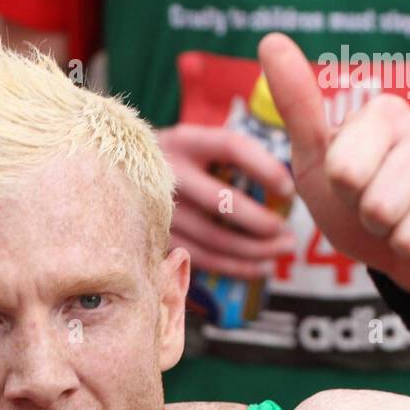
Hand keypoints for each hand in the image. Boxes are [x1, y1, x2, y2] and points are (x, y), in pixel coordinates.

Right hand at [157, 122, 295, 277]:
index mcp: (186, 141)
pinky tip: (261, 268)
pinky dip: (235, 266)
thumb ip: (234, 155)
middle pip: (222, 202)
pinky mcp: (160, 240)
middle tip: (289, 232)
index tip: (290, 188)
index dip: (264, 167)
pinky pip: (203, 259)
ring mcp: (161, 211)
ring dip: (254, 250)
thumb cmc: (180, 163)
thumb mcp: (199, 145)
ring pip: (215, 238)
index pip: (231, 147)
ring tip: (283, 250)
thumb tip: (286, 179)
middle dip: (262, 221)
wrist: (120, 180)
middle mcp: (170, 174)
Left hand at [257, 32, 409, 305]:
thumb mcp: (318, 164)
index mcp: (390, 113)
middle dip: (374, 225)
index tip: (353, 188)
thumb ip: (297, 109)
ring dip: (405, 247)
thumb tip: (271, 41)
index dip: (344, 196)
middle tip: (384, 215)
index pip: (346, 172)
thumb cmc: (360, 205)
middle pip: (379, 207)